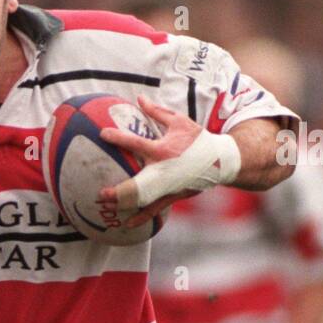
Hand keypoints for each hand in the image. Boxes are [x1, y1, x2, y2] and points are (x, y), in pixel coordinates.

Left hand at [99, 95, 237, 226]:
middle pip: (137, 183)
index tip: (103, 134)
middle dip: (119, 190)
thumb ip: (157, 111)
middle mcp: (164, 170)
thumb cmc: (198, 139)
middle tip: (101, 194)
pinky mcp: (173, 196)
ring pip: (143, 200)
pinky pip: (155, 209)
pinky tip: (127, 224)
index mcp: (163, 149)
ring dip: (124, 205)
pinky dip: (141, 217)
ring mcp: (168, 186)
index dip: (119, 137)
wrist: (221, 161)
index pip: (136, 142)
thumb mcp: (180, 121)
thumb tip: (139, 98)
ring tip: (105, 208)